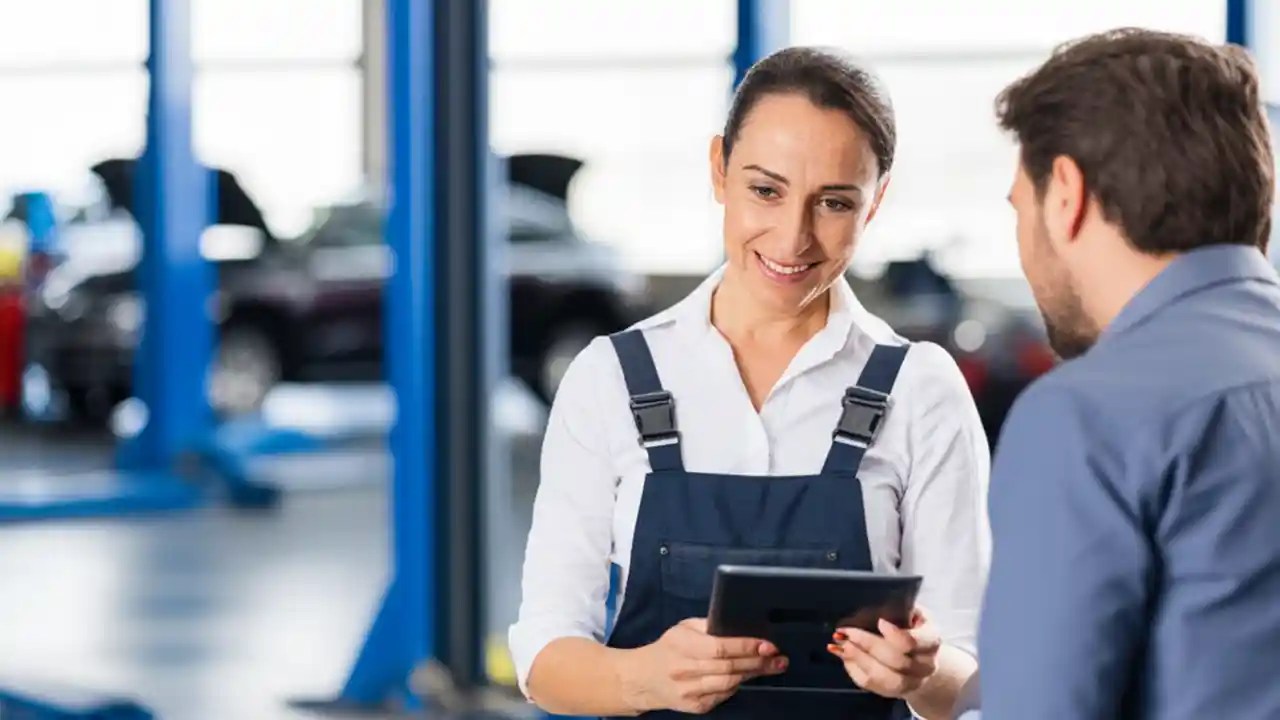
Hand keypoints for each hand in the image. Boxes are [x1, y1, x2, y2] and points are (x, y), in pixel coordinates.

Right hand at [625, 618, 787, 713]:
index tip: (767, 644)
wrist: (643, 678)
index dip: (747, 646)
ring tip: (771, 667)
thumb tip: (737, 623)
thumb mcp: (683, 628)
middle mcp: (685, 670)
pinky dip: (737, 686)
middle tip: (779, 657)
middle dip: (758, 662)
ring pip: (730, 684)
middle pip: (730, 667)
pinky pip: (723, 696)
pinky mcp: (695, 706)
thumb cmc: (668, 649)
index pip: (720, 647)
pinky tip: (746, 677)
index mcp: (682, 646)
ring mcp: (690, 691)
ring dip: (753, 675)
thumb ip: (708, 625)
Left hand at [827, 607, 940, 698]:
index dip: (894, 633)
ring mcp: (911, 682)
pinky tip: (843, 655)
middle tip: (847, 631)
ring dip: (858, 658)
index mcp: (931, 641)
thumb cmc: (912, 627)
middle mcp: (925, 666)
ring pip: (883, 677)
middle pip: (895, 660)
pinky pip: (871, 684)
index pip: (913, 642)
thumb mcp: (911, 612)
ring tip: (841, 643)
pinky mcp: (893, 692)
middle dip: (867, 644)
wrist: (921, 656)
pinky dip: (854, 668)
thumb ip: (897, 609)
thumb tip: (871, 605)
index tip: (879, 621)